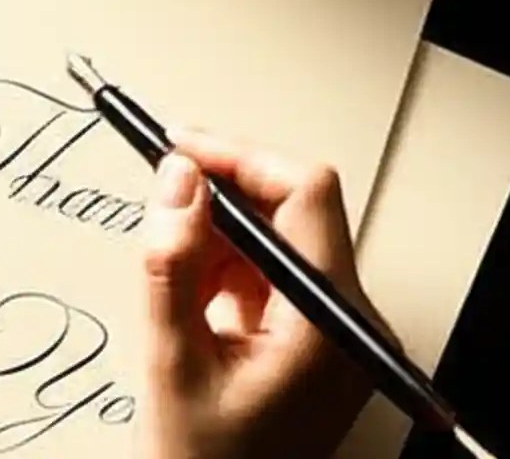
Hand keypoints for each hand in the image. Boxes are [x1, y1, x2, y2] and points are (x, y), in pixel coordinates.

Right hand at [135, 128, 392, 458]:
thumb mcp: (174, 362)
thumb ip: (173, 264)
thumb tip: (176, 182)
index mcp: (329, 325)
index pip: (305, 195)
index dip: (239, 158)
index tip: (182, 148)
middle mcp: (347, 320)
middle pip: (295, 209)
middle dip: (222, 195)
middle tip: (162, 193)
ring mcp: (332, 328)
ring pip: (277, 236)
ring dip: (218, 234)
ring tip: (173, 271)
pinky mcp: (311, 336)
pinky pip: (268, 272)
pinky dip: (224, 266)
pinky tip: (192, 299)